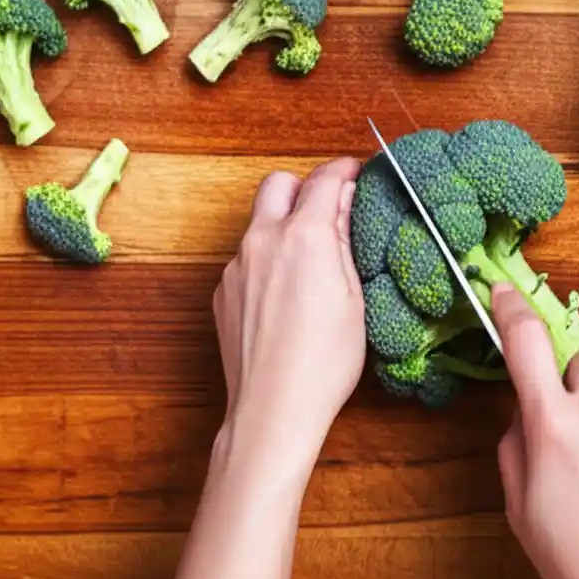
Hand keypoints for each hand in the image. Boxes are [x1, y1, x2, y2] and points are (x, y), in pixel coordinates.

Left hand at [213, 158, 366, 461]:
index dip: (344, 170)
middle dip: (304, 188)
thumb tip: (344, 203)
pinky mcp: (223, 292)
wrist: (274, 407)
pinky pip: (246, 259)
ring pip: (259, 223)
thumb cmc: (324, 361)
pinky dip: (266, 261)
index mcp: (303, 236)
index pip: (324, 179)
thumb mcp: (354, 297)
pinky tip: (286, 297)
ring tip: (310, 263)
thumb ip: (344, 240)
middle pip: (279, 184)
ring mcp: (236, 266)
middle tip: (329, 211)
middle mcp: (262, 241)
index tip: (355, 173)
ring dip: (283, 226)